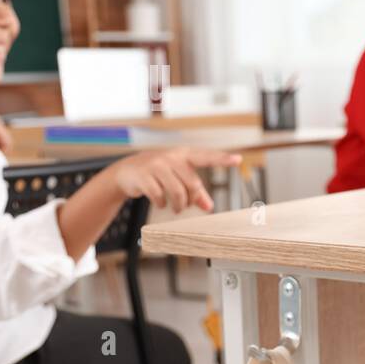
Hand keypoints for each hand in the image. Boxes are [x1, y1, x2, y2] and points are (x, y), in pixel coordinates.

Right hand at [111, 147, 241, 212]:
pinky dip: (162, 204)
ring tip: (176, 208)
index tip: (238, 159)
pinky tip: (160, 204)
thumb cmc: (158, 173)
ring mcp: (156, 165)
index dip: (223, 158)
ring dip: (178, 205)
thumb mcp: (177, 177)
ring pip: (177, 192)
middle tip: (186, 206)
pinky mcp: (144, 175)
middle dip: (191, 199)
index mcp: (184, 155)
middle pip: (192, 183)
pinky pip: (159, 195)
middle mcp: (171, 157)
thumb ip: (195, 192)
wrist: (126, 171)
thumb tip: (209, 207)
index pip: (207, 157)